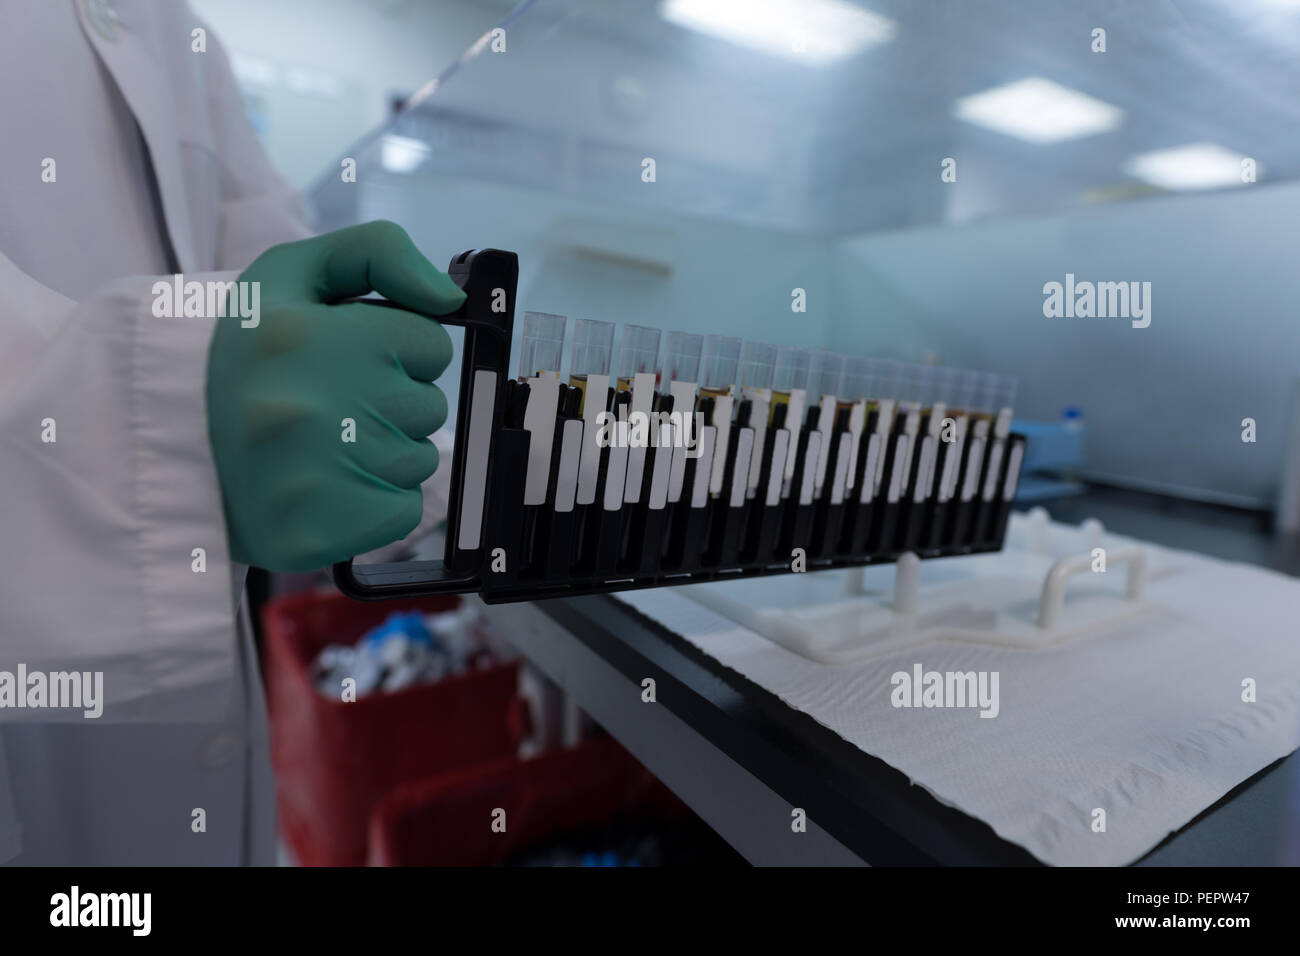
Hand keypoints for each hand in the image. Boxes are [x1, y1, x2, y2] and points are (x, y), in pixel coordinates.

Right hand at [205, 220, 464, 570]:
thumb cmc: (245, 358)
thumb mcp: (290, 275)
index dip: (398, 347)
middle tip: (331, 403)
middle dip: (393, 401)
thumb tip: (448, 298)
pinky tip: (328, 482)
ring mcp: (315, 476)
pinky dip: (377, 501)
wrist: (169, 447)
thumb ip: (377, 252)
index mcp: (301, 336)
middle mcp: (309, 405)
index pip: (428, 342)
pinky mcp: (320, 532)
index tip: (351, 356)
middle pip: (428, 405)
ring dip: (385, 451)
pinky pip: (402, 510)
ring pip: (418, 460)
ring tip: (323, 443)